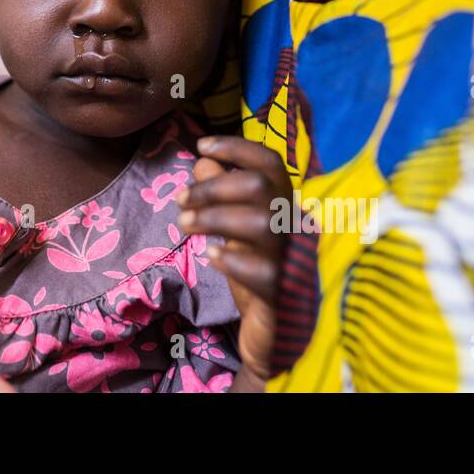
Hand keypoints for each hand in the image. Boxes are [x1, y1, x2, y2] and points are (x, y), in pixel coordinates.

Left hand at [177, 135, 290, 391]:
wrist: (276, 328)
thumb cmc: (255, 267)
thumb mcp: (233, 227)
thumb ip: (222, 193)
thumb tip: (203, 160)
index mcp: (283, 204)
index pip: (269, 162)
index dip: (237, 148)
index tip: (201, 146)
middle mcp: (292, 225)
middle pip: (259, 187)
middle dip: (213, 187)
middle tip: (181, 200)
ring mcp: (291, 258)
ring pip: (260, 223)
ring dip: (215, 218)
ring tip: (185, 225)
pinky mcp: (283, 292)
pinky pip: (264, 271)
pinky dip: (233, 260)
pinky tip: (211, 256)